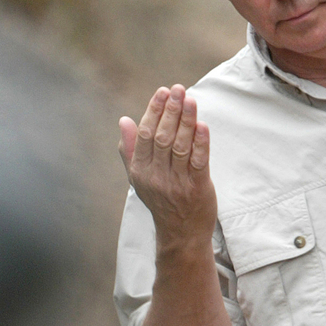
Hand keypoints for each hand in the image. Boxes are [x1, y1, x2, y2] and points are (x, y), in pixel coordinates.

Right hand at [119, 85, 216, 248]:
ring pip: (181, 146)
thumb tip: (123, 120)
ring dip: (187, 121)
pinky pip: (199, 161)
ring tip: (191, 100)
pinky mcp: (197, 188)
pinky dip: (201, 142)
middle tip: (179, 89)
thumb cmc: (160, 201)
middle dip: (171, 110)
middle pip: (163, 137)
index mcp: (140, 171)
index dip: (154, 111)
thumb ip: (130, 149)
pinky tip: (202, 125)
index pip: (145, 135)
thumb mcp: (138, 178)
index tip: (162, 92)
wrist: (181, 235)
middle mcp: (156, 176)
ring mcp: (177, 183)